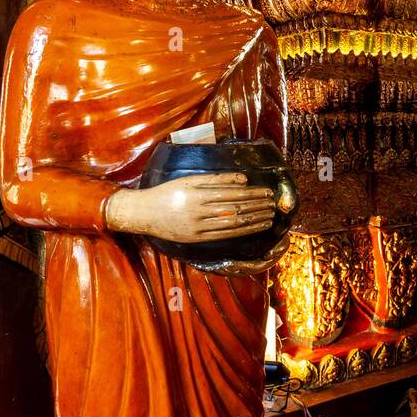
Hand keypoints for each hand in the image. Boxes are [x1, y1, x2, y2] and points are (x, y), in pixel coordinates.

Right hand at [106, 173, 274, 243]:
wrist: (144, 213)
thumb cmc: (167, 193)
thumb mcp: (188, 180)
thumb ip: (215, 179)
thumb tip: (242, 179)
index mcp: (197, 191)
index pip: (232, 192)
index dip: (252, 193)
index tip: (267, 191)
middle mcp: (198, 208)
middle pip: (235, 207)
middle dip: (257, 205)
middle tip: (273, 202)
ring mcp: (197, 225)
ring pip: (232, 222)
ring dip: (253, 219)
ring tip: (269, 215)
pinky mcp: (196, 238)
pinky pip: (224, 234)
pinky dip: (242, 230)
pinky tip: (253, 227)